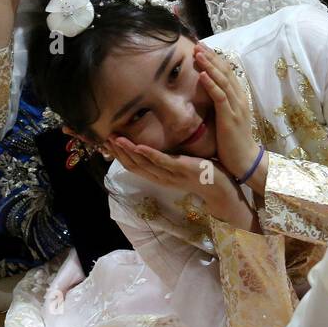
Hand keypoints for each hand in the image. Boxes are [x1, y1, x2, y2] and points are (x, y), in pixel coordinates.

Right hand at [108, 136, 252, 226]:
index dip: (119, 155)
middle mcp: (161, 177)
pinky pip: (163, 162)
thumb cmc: (202, 174)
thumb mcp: (180, 165)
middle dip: (118, 152)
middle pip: (134, 166)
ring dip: (128, 151)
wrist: (222, 188)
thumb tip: (156, 146)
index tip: (107, 142)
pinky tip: (139, 146)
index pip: (134, 166)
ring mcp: (171, 174)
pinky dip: (149, 154)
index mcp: (159, 176)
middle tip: (105, 138)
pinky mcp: (183, 169)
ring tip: (116, 139)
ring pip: (144, 164)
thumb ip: (166, 158)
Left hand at [194, 44, 259, 185]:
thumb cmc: (233, 140)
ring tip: (198, 53)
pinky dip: (211, 84)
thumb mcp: (227, 116)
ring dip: (209, 65)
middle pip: (225, 71)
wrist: (245, 159)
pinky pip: (220, 97)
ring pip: (222, 80)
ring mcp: (236, 106)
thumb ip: (220, 102)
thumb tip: (207, 90)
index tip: (201, 47)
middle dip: (211, 56)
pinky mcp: (230, 117)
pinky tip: (203, 75)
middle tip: (197, 43)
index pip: (226, 71)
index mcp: (238, 96)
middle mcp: (239, 97)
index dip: (214, 58)